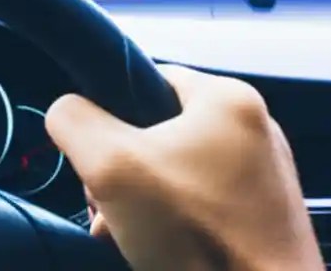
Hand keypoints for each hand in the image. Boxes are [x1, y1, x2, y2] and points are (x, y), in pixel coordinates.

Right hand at [46, 65, 323, 270]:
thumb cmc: (200, 237)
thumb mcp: (111, 166)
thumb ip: (74, 121)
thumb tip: (66, 111)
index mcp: (228, 98)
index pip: (144, 80)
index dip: (108, 117)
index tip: (99, 160)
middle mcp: (256, 129)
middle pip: (157, 131)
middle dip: (123, 172)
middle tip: (111, 207)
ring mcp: (264, 177)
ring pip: (176, 173)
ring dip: (142, 203)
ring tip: (131, 235)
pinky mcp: (263, 218)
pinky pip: (202, 204)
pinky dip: (174, 224)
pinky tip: (158, 249)